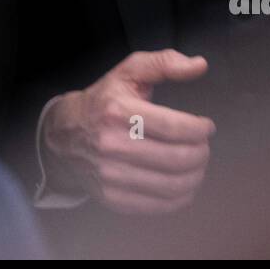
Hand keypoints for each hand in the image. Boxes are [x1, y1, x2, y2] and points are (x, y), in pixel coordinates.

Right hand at [41, 49, 213, 213]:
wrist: (63, 134)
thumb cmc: (104, 100)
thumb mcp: (129, 72)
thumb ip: (165, 62)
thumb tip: (200, 65)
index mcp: (118, 111)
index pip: (173, 127)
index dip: (199, 129)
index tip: (206, 127)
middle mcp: (112, 145)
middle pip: (177, 158)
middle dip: (201, 153)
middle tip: (203, 146)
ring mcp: (111, 175)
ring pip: (172, 185)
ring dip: (196, 176)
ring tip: (197, 164)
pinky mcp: (112, 197)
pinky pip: (159, 205)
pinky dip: (180, 197)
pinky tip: (183, 184)